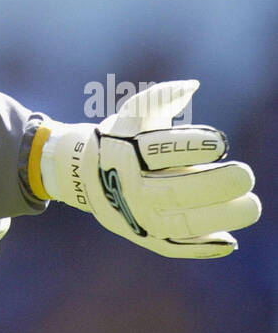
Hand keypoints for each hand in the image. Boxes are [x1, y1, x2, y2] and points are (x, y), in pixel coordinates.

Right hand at [39, 80, 260, 256]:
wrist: (81, 175)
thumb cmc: (120, 138)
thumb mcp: (133, 115)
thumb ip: (161, 98)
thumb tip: (192, 85)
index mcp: (126, 151)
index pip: (158, 150)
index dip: (191, 147)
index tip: (223, 144)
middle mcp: (129, 186)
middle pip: (173, 191)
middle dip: (213, 186)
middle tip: (246, 175)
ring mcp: (136, 215)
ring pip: (179, 222)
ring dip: (218, 216)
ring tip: (250, 205)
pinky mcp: (143, 237)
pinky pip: (174, 246)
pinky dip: (202, 247)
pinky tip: (229, 241)